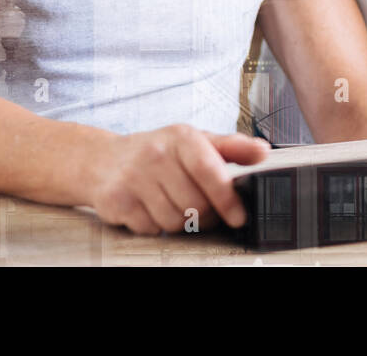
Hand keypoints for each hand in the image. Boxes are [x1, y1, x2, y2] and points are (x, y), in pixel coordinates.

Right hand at [89, 125, 269, 233]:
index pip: (210, 170)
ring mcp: (134, 177)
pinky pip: (151, 229)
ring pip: (175, 221)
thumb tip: (263, 151)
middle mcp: (156, 154)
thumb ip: (232, 147)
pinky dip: (155, 226)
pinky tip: (150, 208)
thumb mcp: (195, 141)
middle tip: (200, 208)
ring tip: (172, 204)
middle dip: (205, 214)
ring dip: (180, 222)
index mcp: (182, 137)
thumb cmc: (157, 151)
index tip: (239, 216)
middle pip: (195, 204)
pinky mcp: (117, 201)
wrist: (103, 159)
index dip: (227, 197)